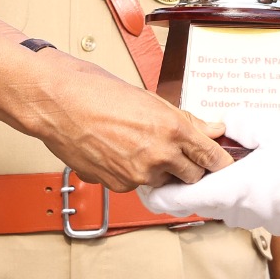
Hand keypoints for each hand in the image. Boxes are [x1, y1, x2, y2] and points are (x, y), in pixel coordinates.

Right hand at [26, 48, 229, 190]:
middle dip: (190, 168)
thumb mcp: (149, 99)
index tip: (221, 164)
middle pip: (192, 177)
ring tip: (140, 146)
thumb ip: (185, 120)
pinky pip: (136, 185)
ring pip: (162, 182)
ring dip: (160, 171)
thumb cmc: (96, 93)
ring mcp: (137, 175)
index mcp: (172, 129)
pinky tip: (121, 152)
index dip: (218, 162)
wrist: (58, 104)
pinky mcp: (117, 186)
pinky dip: (134, 174)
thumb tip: (210, 129)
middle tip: (181, 154)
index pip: (210, 157)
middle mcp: (158, 156)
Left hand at [144, 114, 279, 278]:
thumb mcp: (275, 129)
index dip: (152, 188)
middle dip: (185, 174)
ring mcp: (252, 217)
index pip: (172, 199)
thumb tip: (222, 121)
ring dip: (213, 179)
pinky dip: (236, 184)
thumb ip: (243, 123)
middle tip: (181, 150)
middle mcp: (234, 209)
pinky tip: (250, 163)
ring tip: (218, 151)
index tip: (143, 175)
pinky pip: (241, 201)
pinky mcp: (269, 218)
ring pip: (219, 198)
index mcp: (227, 188)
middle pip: (194, 196)